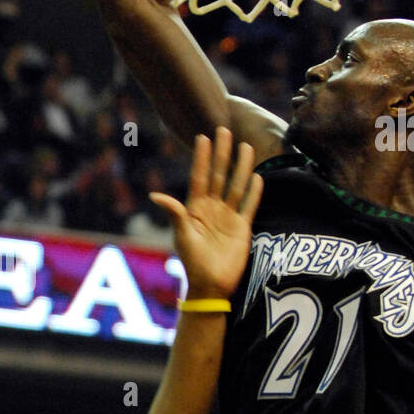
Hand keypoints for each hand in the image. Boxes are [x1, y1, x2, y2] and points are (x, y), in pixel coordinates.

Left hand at [150, 128, 262, 299]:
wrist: (211, 284)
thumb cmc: (192, 261)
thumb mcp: (182, 235)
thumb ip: (175, 213)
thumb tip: (155, 195)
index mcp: (194, 208)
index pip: (199, 177)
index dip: (201, 158)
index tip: (203, 137)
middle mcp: (212, 208)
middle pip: (218, 175)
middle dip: (221, 153)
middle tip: (224, 130)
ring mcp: (228, 216)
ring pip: (236, 185)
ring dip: (241, 166)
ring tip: (245, 146)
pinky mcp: (243, 227)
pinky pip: (250, 205)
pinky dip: (254, 191)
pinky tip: (258, 176)